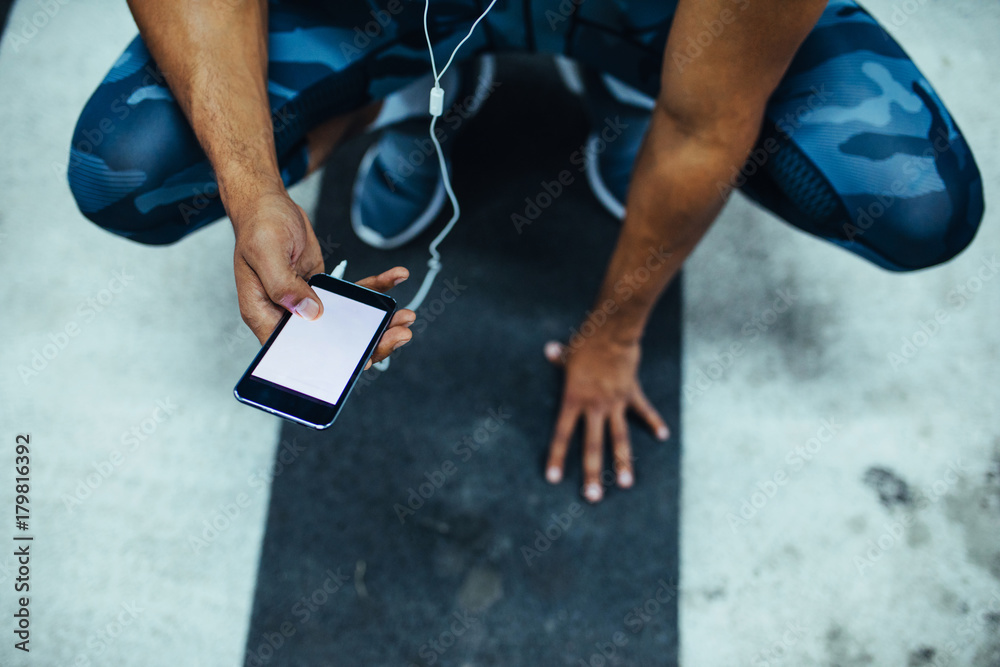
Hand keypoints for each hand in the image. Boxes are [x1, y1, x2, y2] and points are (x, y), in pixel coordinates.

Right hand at [232, 191, 414, 358]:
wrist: (267, 203)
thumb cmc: (258, 226)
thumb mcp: (267, 253)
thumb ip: (284, 286)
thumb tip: (311, 313)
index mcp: (266, 316)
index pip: (298, 353)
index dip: (330, 363)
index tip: (364, 361)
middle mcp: (288, 316)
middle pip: (330, 343)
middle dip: (368, 342)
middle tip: (398, 335)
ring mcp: (309, 304)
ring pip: (348, 323)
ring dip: (379, 319)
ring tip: (406, 316)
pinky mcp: (325, 290)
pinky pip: (353, 295)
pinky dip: (376, 288)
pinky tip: (396, 277)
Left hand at [544, 335, 669, 502]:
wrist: (612, 332)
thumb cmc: (585, 341)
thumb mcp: (566, 352)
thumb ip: (558, 357)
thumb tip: (548, 350)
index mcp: (574, 399)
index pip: (562, 434)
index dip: (557, 457)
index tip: (553, 478)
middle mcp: (594, 406)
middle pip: (593, 446)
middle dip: (592, 473)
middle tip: (592, 497)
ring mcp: (615, 402)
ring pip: (619, 438)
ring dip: (623, 463)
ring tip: (626, 485)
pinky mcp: (632, 393)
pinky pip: (643, 411)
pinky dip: (653, 422)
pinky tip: (663, 436)